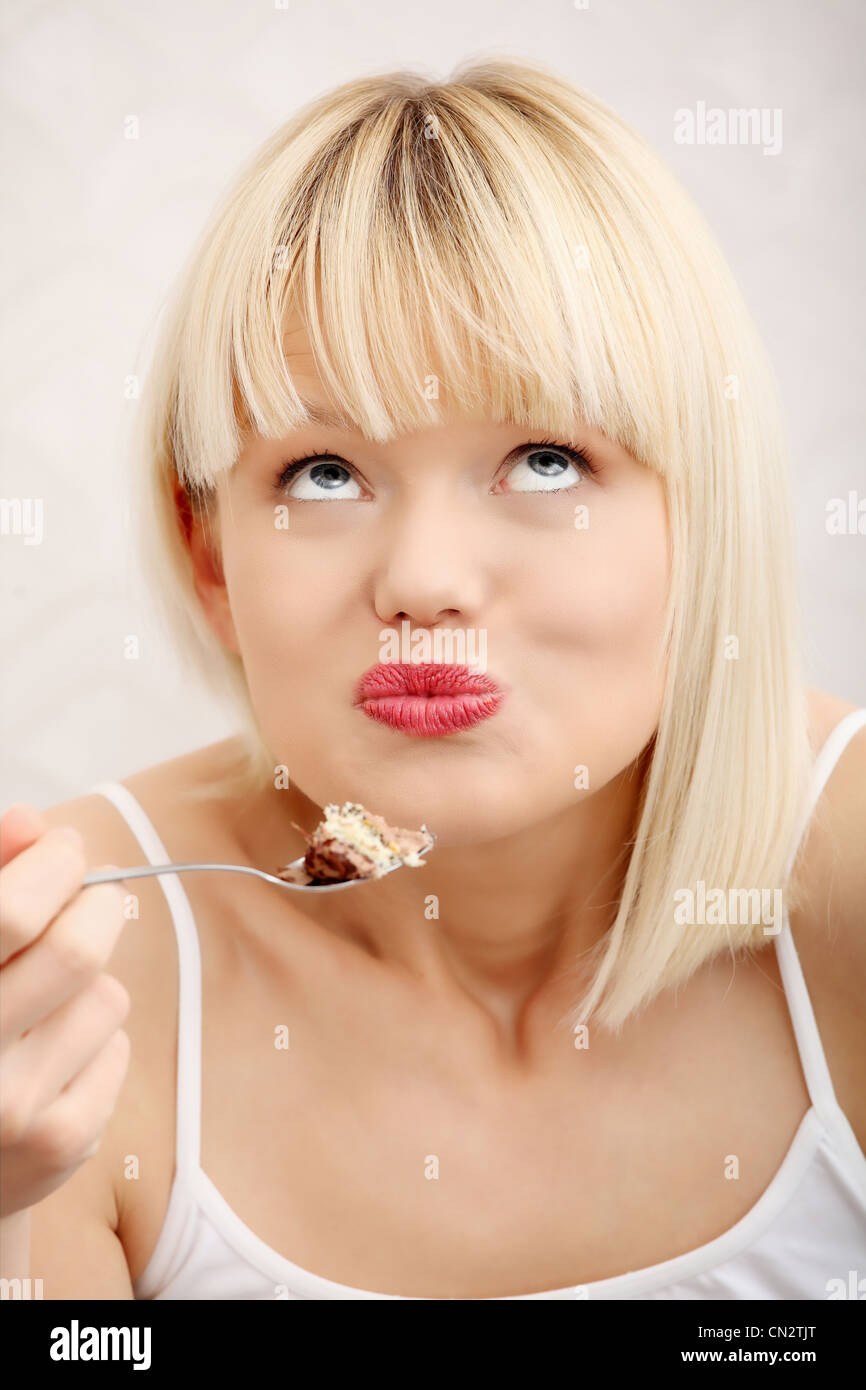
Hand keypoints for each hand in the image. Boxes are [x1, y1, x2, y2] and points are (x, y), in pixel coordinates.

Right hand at [0, 804, 131, 1216]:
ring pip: (106, 997)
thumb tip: (30, 820)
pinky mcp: (59, 1143)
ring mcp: (14, 1108)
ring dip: (90, 982)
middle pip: (77, 949)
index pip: (12, 913)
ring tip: (47, 1001)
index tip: (62, 850)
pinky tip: (50, 1059)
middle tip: (91, 896)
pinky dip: (97, 1039)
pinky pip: (117, 1049)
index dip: (53, 863)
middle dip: (97, 906)